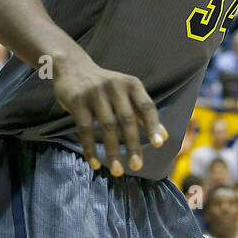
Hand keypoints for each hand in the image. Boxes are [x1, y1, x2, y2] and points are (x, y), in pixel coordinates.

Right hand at [53, 57, 166, 175]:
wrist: (73, 66)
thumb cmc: (105, 85)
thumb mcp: (127, 92)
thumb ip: (143, 112)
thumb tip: (164, 136)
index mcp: (131, 84)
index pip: (146, 106)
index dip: (153, 125)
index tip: (159, 144)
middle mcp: (115, 86)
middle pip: (127, 120)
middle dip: (133, 145)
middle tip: (137, 166)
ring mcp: (95, 93)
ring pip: (107, 126)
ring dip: (112, 151)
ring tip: (117, 171)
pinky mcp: (77, 101)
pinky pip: (85, 129)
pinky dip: (90, 148)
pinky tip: (95, 163)